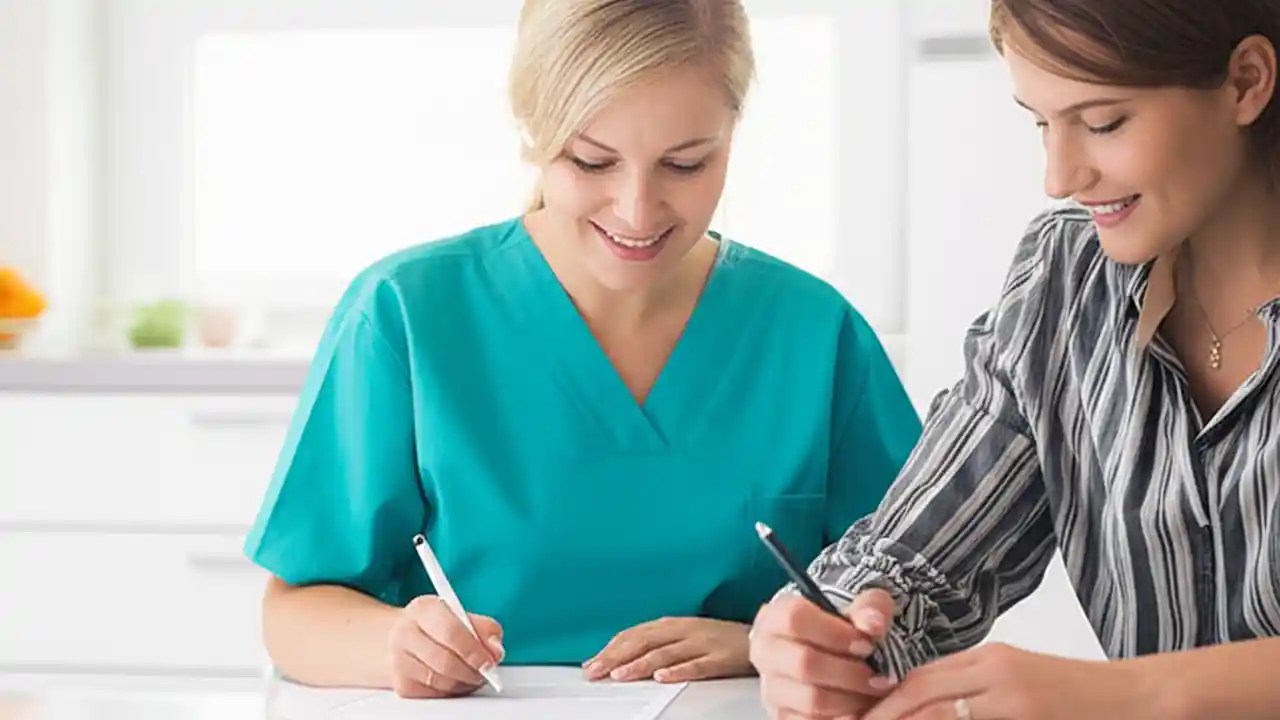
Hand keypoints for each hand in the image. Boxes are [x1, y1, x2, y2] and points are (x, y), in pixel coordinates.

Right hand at [387, 595, 503, 698]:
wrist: (395, 639)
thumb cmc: (433, 626)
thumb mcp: (460, 615)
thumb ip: (484, 628)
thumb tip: (496, 650)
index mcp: (423, 609)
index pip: (451, 632)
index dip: (474, 651)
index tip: (490, 662)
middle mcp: (405, 633)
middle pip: (446, 661)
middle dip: (472, 671)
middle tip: (486, 672)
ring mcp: (399, 660)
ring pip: (442, 681)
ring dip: (464, 682)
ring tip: (472, 674)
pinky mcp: (402, 685)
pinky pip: (435, 694)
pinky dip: (452, 690)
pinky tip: (455, 680)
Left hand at [583, 617, 753, 682]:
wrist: (758, 638)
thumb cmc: (716, 639)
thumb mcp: (682, 636)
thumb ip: (655, 644)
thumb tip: (622, 658)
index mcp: (671, 624)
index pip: (634, 634)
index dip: (611, 649)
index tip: (591, 664)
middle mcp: (683, 630)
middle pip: (644, 642)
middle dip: (617, 657)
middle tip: (597, 671)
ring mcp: (701, 643)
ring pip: (665, 653)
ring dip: (641, 664)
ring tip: (622, 674)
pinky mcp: (719, 657)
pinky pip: (696, 665)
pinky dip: (678, 671)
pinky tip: (662, 677)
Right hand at [750, 589, 897, 718]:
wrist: (832, 652)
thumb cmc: (843, 626)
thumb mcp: (861, 605)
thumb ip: (870, 607)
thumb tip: (874, 624)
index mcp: (774, 617)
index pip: (795, 620)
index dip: (835, 633)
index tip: (867, 645)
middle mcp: (765, 652)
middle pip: (803, 663)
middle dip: (849, 672)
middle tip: (879, 676)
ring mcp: (770, 687)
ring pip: (810, 700)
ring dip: (851, 699)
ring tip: (872, 692)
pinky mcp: (782, 715)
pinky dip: (841, 718)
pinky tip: (859, 708)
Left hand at [863, 643, 1158, 719]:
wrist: (1138, 698)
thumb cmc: (1077, 694)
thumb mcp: (1019, 677)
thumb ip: (973, 684)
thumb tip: (926, 703)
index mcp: (991, 658)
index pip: (922, 680)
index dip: (887, 703)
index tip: (862, 718)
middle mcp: (996, 675)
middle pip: (922, 698)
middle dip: (886, 718)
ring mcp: (1013, 702)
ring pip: (941, 717)